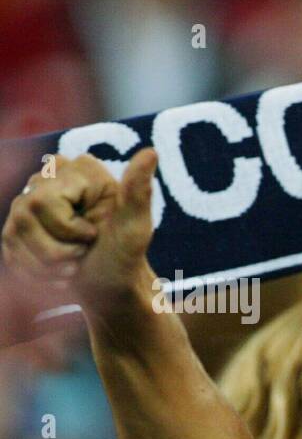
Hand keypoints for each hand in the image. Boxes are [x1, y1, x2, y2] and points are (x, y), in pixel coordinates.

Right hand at [2, 149, 158, 323]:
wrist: (109, 286)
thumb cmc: (125, 255)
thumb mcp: (135, 227)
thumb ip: (138, 190)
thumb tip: (150, 152)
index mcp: (80, 170)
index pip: (46, 201)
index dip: (69, 229)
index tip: (94, 234)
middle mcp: (49, 178)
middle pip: (26, 216)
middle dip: (58, 249)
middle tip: (83, 251)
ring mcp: (27, 201)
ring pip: (15, 234)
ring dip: (47, 264)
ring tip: (72, 263)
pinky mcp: (15, 225)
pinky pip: (9, 250)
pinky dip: (35, 272)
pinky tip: (57, 270)